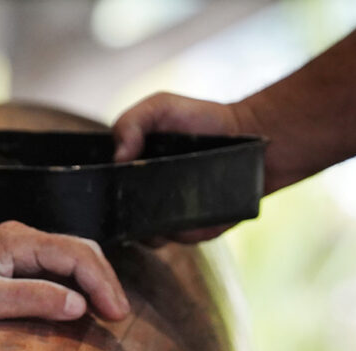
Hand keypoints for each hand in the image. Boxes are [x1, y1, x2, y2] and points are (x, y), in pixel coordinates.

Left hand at [0, 222, 129, 326]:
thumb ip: (32, 299)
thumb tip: (78, 305)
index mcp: (19, 242)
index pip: (79, 256)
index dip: (104, 285)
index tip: (117, 315)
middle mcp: (21, 240)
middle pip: (80, 253)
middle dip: (104, 283)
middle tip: (118, 317)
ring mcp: (14, 252)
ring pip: (67, 262)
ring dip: (90, 285)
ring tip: (104, 315)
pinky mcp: (6, 267)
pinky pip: (50, 272)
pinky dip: (70, 288)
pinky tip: (73, 310)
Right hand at [112, 92, 248, 243]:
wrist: (251, 133)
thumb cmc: (202, 118)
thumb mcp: (161, 106)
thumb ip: (132, 122)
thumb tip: (117, 157)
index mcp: (133, 175)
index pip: (108, 195)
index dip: (104, 199)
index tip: (111, 193)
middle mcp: (149, 199)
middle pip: (125, 224)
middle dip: (128, 221)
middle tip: (142, 204)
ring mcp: (172, 217)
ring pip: (152, 238)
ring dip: (157, 229)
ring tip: (173, 208)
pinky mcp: (197, 228)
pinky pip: (185, 239)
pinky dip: (189, 230)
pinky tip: (198, 213)